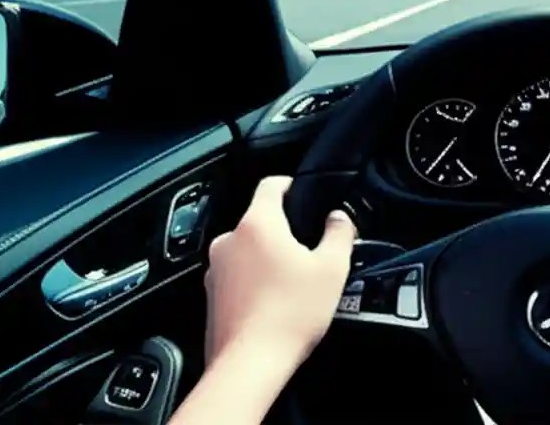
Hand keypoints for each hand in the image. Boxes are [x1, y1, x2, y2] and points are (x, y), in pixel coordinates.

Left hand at [203, 176, 356, 368]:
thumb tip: (338, 218)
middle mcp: (229, 240)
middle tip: (308, 253)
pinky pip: (236, 277)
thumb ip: (339, 234)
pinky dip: (254, 282)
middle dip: (283, 232)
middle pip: (260, 221)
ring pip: (247, 250)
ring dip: (267, 259)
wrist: (249, 364)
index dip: (290, 185)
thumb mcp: (331, 269)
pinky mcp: (210, 295)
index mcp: (258, 224)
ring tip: (292, 284)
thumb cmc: (291, 314)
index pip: (271, 184)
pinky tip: (273, 303)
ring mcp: (215, 269)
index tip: (302, 194)